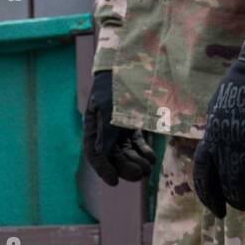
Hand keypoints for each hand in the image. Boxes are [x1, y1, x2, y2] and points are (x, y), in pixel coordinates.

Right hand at [83, 70, 154, 185]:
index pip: (94, 154)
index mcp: (93, 126)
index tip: (114, 181)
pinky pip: (136, 144)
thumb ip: (106, 130)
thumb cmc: (116, 82)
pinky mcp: (132, 125)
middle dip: (125, 168)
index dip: (103, 170)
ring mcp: (119, 128)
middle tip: (138, 175)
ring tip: (147, 169)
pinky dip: (143, 152)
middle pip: (112, 157)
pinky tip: (151, 158)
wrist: (130, 62)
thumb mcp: (109, 105)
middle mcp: (104, 131)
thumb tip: (101, 153)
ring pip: (126, 153)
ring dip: (136, 163)